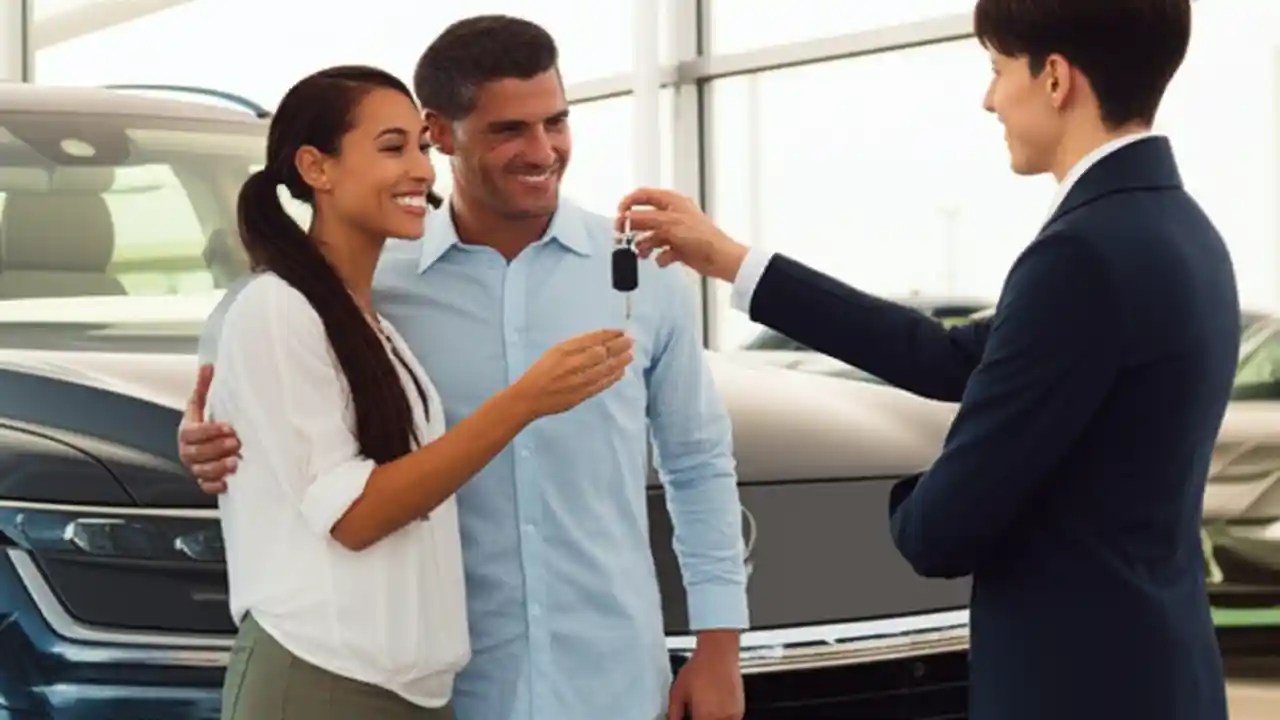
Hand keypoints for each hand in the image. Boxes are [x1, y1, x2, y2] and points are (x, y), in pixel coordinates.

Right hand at [176, 364, 239, 493]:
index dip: (209, 431)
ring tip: (235, 462)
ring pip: (201, 471)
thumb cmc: (204, 425)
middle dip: (216, 449)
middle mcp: (188, 451)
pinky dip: (216, 486)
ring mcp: (195, 467)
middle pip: (196, 453)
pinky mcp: (204, 480)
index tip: (228, 428)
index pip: (192, 433)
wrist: (204, 445)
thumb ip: (204, 386)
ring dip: (218, 468)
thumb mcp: (202, 405)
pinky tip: (228, 481)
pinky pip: (206, 487)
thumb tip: (208, 366)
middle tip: (236, 443)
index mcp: (187, 432)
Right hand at [511, 329, 633, 418]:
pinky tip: (621, 371)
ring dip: (620, 361)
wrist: (529, 397)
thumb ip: (576, 347)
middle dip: (619, 345)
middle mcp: (571, 363)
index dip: (609, 334)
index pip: (592, 338)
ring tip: (630, 355)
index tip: (621, 331)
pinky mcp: (580, 395)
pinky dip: (613, 377)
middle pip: (601, 352)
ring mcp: (576, 380)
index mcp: (563, 349)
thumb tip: (601, 341)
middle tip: (630, 341)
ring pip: (604, 368)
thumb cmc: (541, 372)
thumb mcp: (555, 352)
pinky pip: (601, 384)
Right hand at [616, 188, 748, 282]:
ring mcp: (675, 231)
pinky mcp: (678, 247)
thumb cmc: (700, 236)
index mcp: (671, 201)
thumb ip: (643, 220)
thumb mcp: (667, 224)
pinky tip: (665, 260)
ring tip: (643, 253)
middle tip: (623, 237)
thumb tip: (625, 218)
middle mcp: (672, 214)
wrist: (719, 258)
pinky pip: (661, 251)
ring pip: (651, 236)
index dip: (628, 203)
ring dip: (645, 245)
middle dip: (634, 228)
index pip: (643, 195)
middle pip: (644, 218)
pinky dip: (660, 257)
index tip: (619, 216)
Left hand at [667, 631, 744, 719]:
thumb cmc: (700, 667)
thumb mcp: (678, 691)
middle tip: (694, 712)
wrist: (719, 652)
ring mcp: (734, 714)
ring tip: (703, 708)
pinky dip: (720, 718)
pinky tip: (713, 707)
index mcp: (705, 716)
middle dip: (700, 718)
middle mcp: (722, 718)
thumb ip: (674, 712)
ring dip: (711, 719)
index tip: (687, 717)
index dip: (690, 719)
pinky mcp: (740, 709)